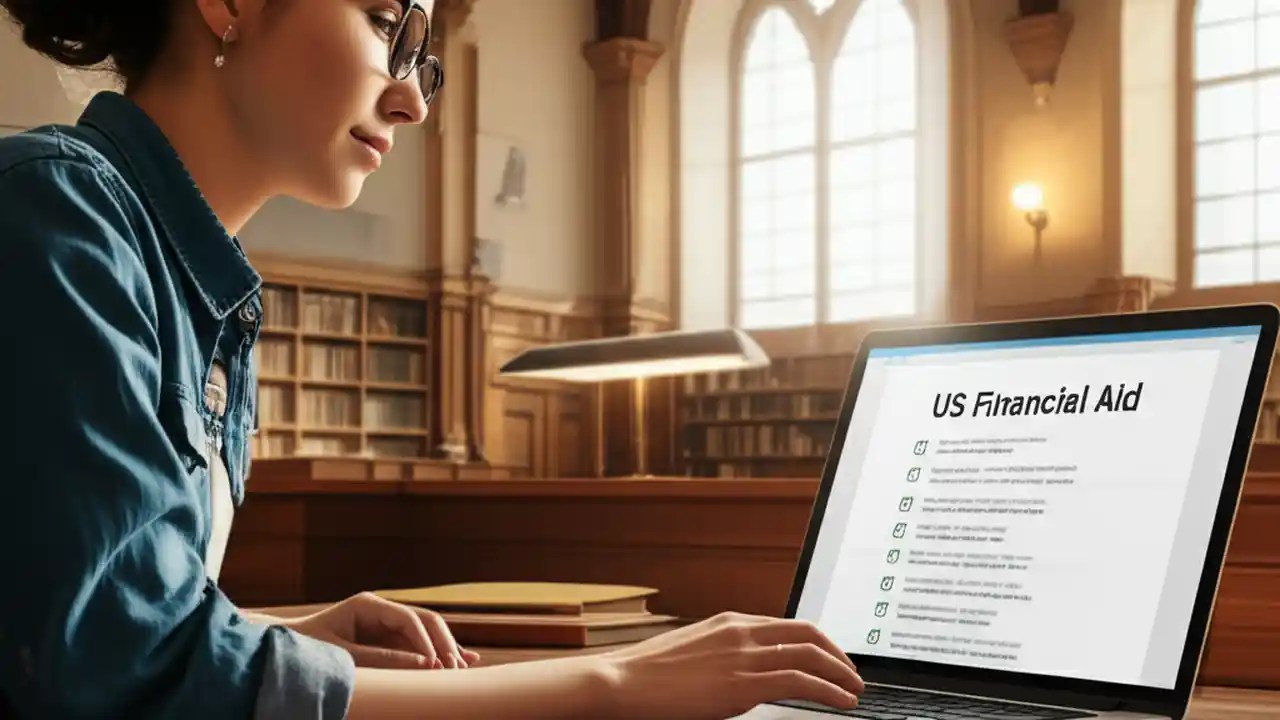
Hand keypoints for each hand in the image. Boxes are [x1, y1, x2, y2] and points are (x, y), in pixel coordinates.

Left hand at [283, 592, 482, 669]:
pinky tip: (463, 660)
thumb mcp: (343, 656)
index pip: (407, 619)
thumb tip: (423, 666)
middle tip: (455, 669)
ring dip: (446, 649)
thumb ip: (382, 659)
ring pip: (427, 633)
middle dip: (443, 644)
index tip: (436, 666)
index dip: (426, 642)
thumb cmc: (307, 649)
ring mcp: (386, 625)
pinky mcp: (388, 640)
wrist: (286, 649)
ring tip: (466, 668)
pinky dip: (438, 654)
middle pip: (424, 621)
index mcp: (368, 605)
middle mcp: (382, 611)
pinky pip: (419, 646)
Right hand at [599, 611, 862, 719]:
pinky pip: (800, 682)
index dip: (818, 641)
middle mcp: (742, 631)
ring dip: (840, 674)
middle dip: (837, 654)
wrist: (623, 681)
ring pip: (811, 656)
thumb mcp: (692, 651)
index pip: (788, 625)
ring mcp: (744, 656)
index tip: (831, 656)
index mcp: (730, 621)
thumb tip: (739, 668)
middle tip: (852, 673)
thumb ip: (722, 653)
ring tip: (854, 690)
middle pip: (808, 634)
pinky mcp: (743, 684)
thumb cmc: (648, 673)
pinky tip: (841, 701)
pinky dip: (829, 690)